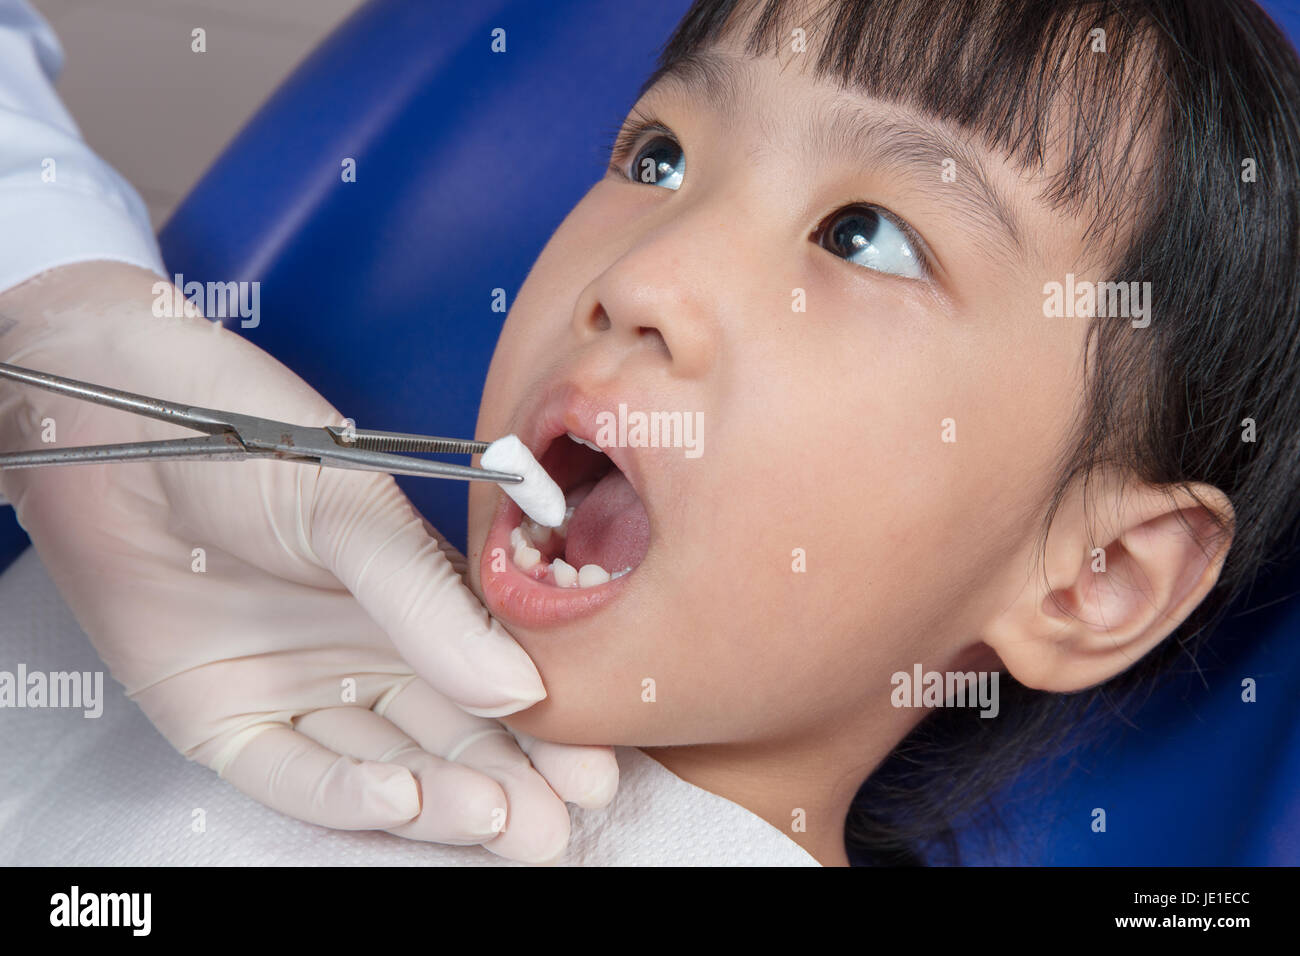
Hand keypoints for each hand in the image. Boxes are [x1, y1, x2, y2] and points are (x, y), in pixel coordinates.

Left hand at [0, 261, 616, 861]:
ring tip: (505, 825)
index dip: (546, 722)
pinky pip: (293, 774)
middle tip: (556, 824)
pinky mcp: (226, 720)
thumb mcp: (349, 508)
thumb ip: (425, 599)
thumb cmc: (243, 440)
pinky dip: (346, 795)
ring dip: (447, 800)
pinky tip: (403, 798)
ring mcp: (299, 689)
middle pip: (452, 734)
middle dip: (511, 783)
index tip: (595, 762)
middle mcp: (365, 650)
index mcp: (415, 594)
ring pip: (387, 764)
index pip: (496, 673)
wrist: (111, 427)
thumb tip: (517, 686)